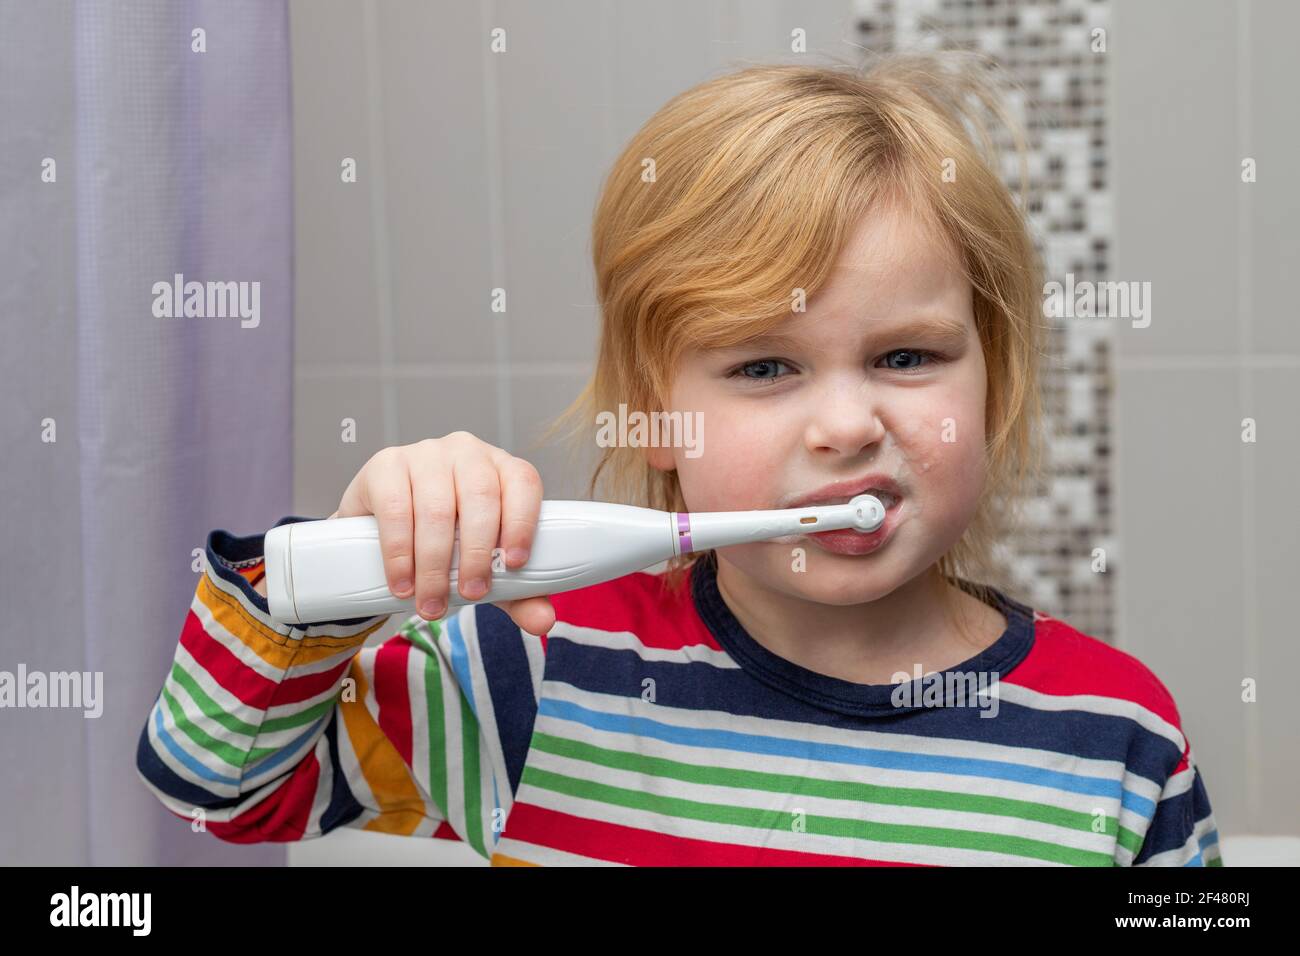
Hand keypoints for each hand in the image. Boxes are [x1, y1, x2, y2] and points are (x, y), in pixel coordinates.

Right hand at [331, 431, 554, 635]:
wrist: (384, 529)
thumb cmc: (448, 541)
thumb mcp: (486, 567)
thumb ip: (518, 593)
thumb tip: (544, 622)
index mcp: (502, 468)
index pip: (523, 483)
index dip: (522, 522)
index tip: (515, 563)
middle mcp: (467, 452)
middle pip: (481, 497)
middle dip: (477, 554)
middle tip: (471, 596)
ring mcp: (425, 453)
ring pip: (437, 508)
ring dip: (434, 563)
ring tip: (431, 602)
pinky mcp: (386, 464)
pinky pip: (396, 508)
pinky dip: (399, 552)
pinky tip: (402, 581)